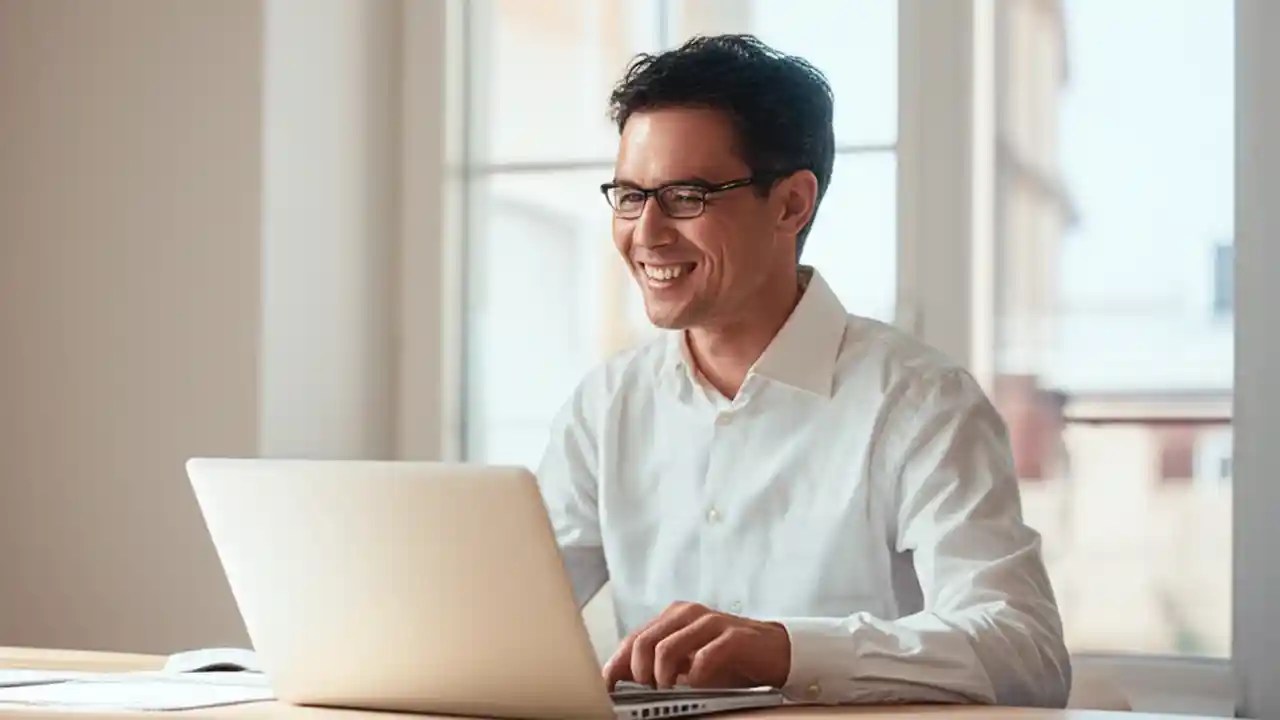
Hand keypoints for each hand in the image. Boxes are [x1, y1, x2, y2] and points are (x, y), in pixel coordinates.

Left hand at [602, 602, 790, 690]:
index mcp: (673, 617)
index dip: (617, 665)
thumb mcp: (689, 660)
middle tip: (648, 691)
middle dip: (639, 673)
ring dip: (662, 676)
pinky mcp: (733, 637)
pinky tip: (697, 684)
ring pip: (666, 648)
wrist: (776, 650)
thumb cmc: (729, 658)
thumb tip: (623, 680)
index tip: (608, 687)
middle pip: (643, 643)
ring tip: (669, 690)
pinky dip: (695, 677)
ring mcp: (711, 623)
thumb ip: (660, 663)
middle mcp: (688, 615)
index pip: (633, 638)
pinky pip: (704, 658)